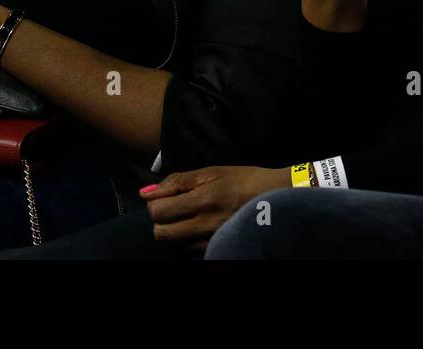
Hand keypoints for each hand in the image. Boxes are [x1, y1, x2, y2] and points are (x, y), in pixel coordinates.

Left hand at [141, 165, 290, 252]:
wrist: (277, 197)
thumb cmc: (243, 179)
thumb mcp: (211, 172)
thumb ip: (176, 182)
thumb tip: (145, 193)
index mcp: (203, 199)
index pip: (158, 211)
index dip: (156, 202)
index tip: (167, 195)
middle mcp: (205, 224)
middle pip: (160, 233)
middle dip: (160, 219)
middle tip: (173, 207)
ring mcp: (211, 240)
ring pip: (172, 244)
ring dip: (172, 230)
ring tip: (187, 215)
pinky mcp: (216, 248)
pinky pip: (187, 249)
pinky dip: (185, 239)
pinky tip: (196, 226)